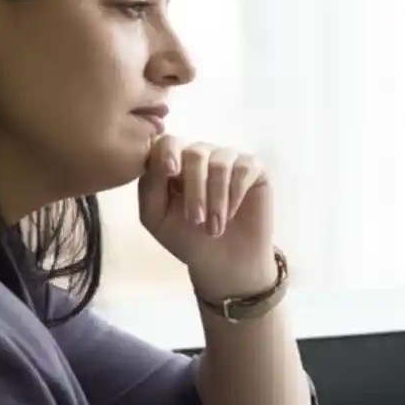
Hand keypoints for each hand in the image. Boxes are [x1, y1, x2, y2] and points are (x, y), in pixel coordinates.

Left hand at [138, 136, 278, 297]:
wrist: (224, 262)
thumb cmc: (187, 238)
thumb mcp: (156, 217)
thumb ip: (150, 186)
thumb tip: (157, 159)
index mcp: (173, 161)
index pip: (167, 142)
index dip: (167, 153)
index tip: (170, 172)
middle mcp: (201, 154)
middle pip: (195, 153)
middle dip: (194, 190)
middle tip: (195, 221)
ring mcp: (228, 159)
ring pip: (220, 163)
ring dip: (216, 199)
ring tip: (215, 228)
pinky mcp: (254, 168)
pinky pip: (244, 169)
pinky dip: (236, 194)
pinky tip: (232, 214)